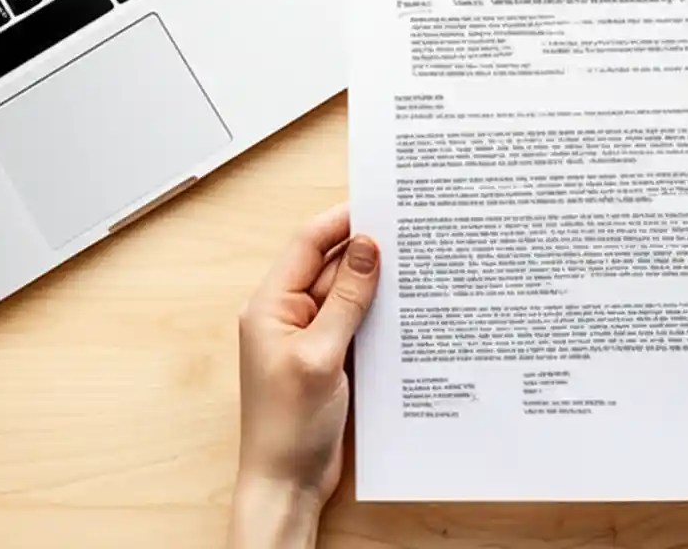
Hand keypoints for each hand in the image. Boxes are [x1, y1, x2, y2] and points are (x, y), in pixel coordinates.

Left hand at [229, 204, 380, 548]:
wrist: (287, 483)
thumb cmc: (288, 427)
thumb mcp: (319, 356)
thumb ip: (346, 299)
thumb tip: (366, 247)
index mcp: (271, 306)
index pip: (307, 245)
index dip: (341, 221)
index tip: (378, 203)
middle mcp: (288, 316)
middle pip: (331, 267)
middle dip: (367, 251)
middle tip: (410, 233)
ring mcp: (310, 338)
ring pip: (349, 296)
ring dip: (376, 285)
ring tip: (416, 267)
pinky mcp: (330, 359)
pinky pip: (356, 324)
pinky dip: (378, 316)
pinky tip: (407, 310)